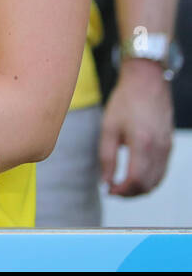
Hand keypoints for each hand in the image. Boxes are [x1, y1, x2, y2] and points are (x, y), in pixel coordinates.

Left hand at [99, 61, 173, 195]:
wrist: (147, 82)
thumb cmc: (125, 102)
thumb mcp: (109, 128)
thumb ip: (106, 156)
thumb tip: (105, 181)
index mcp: (143, 143)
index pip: (137, 179)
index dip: (122, 191)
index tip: (109, 191)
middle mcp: (159, 148)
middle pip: (149, 184)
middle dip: (130, 193)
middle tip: (113, 190)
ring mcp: (167, 148)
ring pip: (158, 180)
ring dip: (140, 188)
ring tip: (121, 185)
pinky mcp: (169, 145)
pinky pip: (162, 170)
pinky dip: (149, 179)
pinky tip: (134, 175)